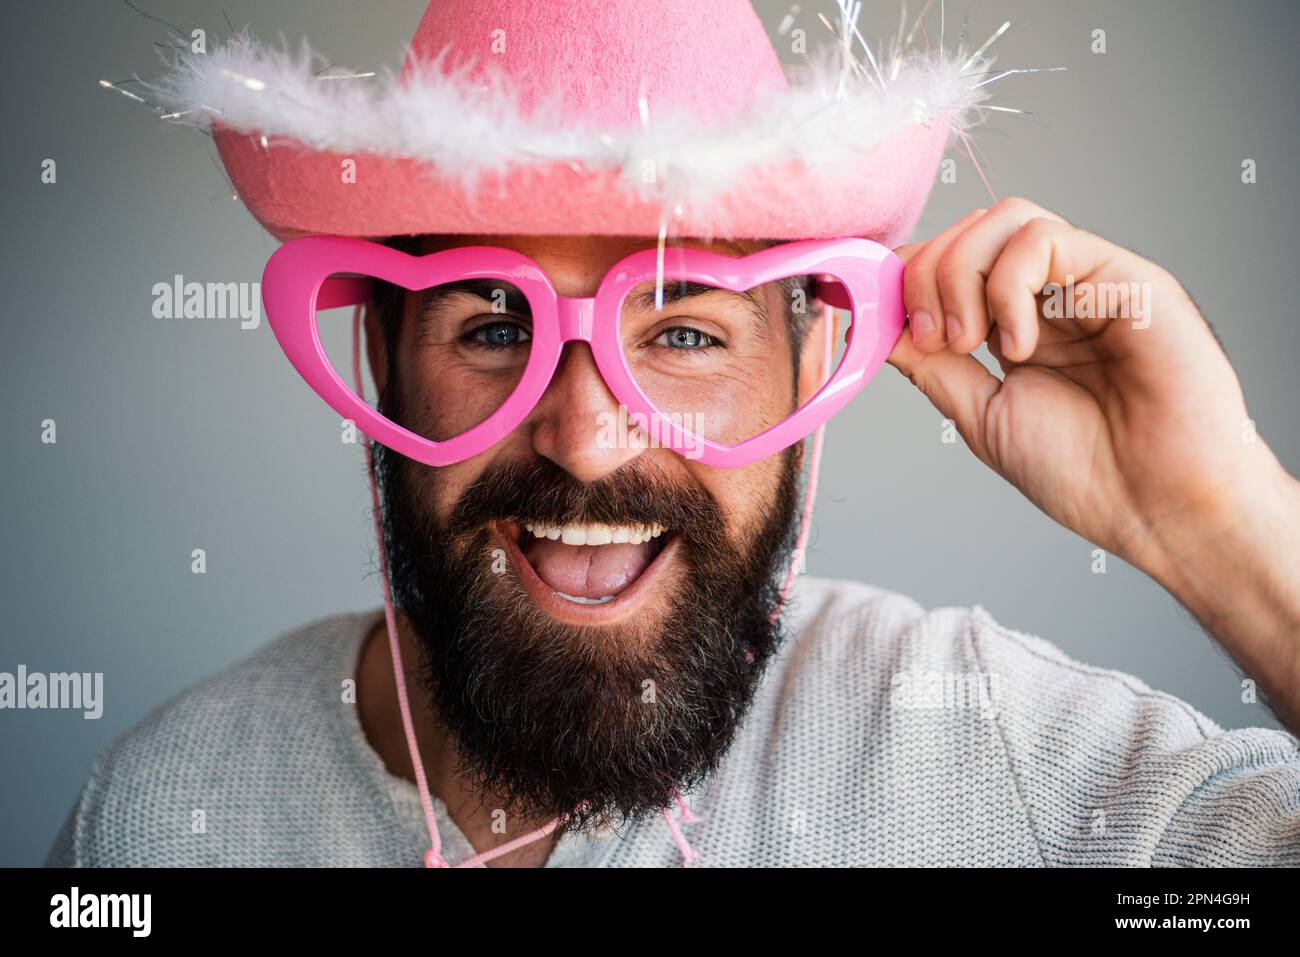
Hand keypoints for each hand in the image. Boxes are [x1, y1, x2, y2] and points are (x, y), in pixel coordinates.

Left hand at [888, 197, 1299, 730]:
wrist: (1158, 505)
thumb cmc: (1086, 470)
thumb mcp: (982, 414)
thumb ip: (933, 366)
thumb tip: (881, 325)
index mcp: (1018, 323)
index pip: (950, 261)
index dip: (908, 279)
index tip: (884, 323)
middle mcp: (1053, 295)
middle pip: (969, 231)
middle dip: (927, 276)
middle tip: (932, 340)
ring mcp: (1089, 281)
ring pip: (1005, 219)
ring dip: (962, 274)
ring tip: (969, 341)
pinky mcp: (1125, 277)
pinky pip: (1046, 238)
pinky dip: (1010, 284)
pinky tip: (1020, 344)